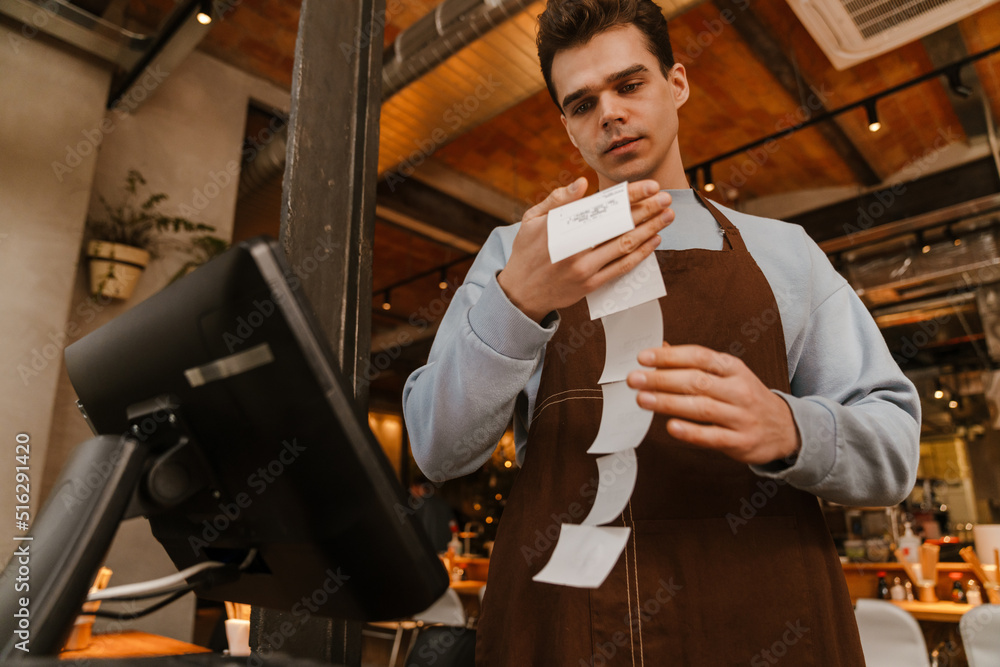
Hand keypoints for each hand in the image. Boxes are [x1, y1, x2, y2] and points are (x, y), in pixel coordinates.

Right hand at [497, 177, 673, 321]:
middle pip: (619, 224)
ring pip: (625, 245)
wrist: (520, 293)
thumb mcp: (532, 220)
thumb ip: (557, 200)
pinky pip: (621, 267)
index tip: (651, 186)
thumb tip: (582, 183)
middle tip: (666, 199)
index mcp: (560, 227)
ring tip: (667, 217)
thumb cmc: (527, 251)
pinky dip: (640, 253)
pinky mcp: (590, 285)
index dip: (630, 195)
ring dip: (650, 229)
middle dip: (647, 209)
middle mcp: (574, 248)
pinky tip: (653, 241)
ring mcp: (584, 269)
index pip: (603, 206)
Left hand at [626, 343, 800, 464]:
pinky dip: (691, 431)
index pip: (699, 357)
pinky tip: (671, 427)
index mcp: (734, 368)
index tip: (644, 357)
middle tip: (635, 379)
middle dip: (662, 379)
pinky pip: (713, 436)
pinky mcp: (740, 441)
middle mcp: (738, 390)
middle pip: (697, 381)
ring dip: (669, 403)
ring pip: (702, 408)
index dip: (670, 356)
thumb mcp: (729, 374)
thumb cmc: (746, 398)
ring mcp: (741, 416)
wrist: (785, 429)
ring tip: (642, 399)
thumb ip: (696, 363)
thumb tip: (661, 349)